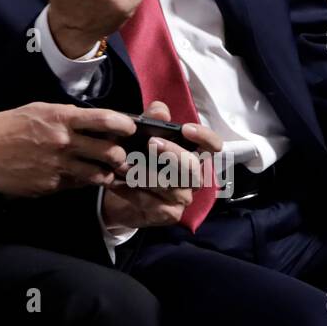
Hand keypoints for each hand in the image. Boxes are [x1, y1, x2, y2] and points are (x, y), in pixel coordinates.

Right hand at [0, 103, 136, 197]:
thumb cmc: (8, 126)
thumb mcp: (38, 110)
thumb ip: (66, 116)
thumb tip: (90, 122)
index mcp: (61, 118)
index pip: (105, 120)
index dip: (124, 125)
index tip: (130, 129)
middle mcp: (64, 142)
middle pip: (110, 152)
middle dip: (120, 156)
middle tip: (120, 156)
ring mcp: (59, 166)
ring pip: (99, 175)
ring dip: (106, 174)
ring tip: (105, 172)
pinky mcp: (51, 185)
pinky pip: (76, 185)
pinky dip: (81, 182)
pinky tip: (77, 178)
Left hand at [103, 102, 222, 228]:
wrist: (118, 192)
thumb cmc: (136, 158)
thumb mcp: (140, 135)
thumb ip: (151, 120)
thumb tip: (160, 111)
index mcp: (192, 155)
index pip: (212, 146)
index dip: (205, 138)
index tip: (186, 129)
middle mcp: (193, 178)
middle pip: (192, 168)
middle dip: (172, 153)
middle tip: (151, 143)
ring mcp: (182, 198)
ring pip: (170, 186)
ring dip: (143, 173)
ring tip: (121, 163)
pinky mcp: (168, 214)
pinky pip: (151, 202)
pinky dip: (131, 190)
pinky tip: (115, 181)